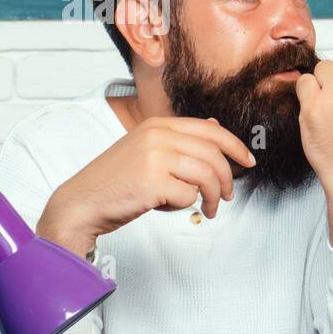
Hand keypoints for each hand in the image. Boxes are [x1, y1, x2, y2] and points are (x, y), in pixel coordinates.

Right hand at [38, 115, 255, 255]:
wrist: (82, 202)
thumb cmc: (117, 181)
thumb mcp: (147, 149)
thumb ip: (180, 139)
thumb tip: (215, 125)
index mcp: (158, 124)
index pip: (210, 130)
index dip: (235, 146)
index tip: (249, 161)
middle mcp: (157, 135)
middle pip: (214, 154)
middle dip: (228, 179)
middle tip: (228, 196)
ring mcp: (154, 156)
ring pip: (207, 175)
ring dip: (214, 196)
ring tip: (210, 209)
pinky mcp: (152, 181)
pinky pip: (189, 195)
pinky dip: (185, 205)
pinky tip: (170, 207)